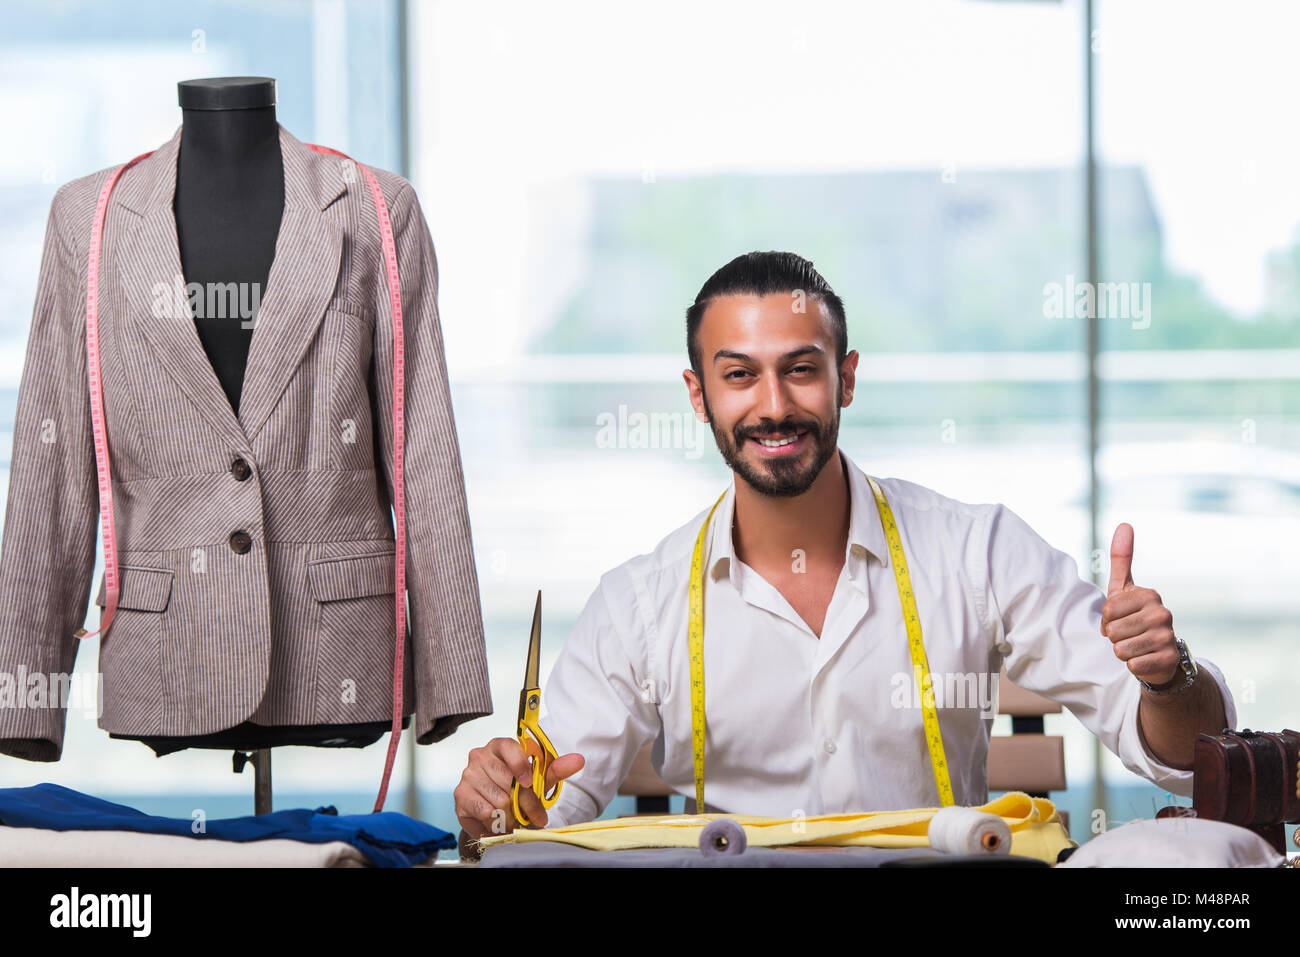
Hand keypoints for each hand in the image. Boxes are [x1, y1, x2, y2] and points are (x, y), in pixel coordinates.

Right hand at [453, 736, 584, 841]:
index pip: (509, 747)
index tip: (528, 782)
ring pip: (498, 799)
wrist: (496, 813)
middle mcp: (480, 756)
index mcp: (499, 746)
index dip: (520, 765)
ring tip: (514, 817)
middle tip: (531, 814)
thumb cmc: (517, 789)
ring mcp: (468, 775)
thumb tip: (578, 759)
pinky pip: (484, 811)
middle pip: (506, 780)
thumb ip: (557, 769)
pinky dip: (496, 821)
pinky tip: (498, 820)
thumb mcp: (538, 779)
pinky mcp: (461, 795)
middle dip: (524, 803)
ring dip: (511, 815)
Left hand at [1101, 523, 1178, 686]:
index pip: (1107, 609)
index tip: (1120, 618)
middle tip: (1129, 635)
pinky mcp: (1168, 658)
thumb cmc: (1135, 618)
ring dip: (1122, 652)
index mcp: (1149, 595)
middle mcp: (1162, 613)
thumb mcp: (1124, 589)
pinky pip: (1132, 664)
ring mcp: (1167, 636)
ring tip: (1136, 646)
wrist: (1159, 655)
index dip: (1106, 619)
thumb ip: (1122, 558)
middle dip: (1114, 637)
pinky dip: (1133, 665)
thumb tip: (1125, 524)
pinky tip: (1144, 659)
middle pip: (1112, 630)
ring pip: (1120, 648)